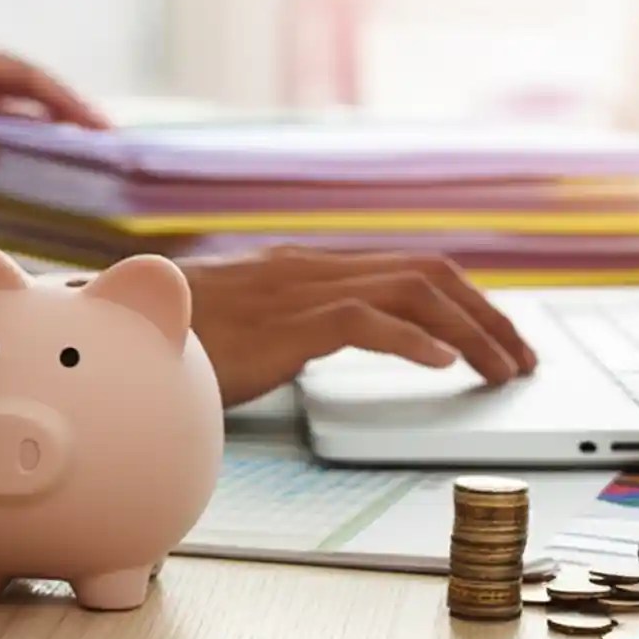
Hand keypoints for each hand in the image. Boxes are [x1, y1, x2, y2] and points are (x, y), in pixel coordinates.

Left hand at [0, 34, 108, 169]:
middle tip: (104, 139)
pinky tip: (38, 158)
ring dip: (45, 126)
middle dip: (65, 111)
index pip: (25, 76)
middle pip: (28, 87)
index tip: (96, 124)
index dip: (64, 100)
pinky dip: (19, 138)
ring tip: (82, 150)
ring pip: (14, 104)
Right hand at [175, 246, 537, 407]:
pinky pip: (361, 322)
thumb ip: (306, 320)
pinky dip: (410, 340)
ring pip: (411, 293)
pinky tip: (441, 363)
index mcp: (317, 268)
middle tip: (523, 360)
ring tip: (501, 370)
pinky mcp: (281, 323)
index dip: (470, 302)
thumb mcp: (259, 322)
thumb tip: (351, 333)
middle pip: (430, 275)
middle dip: (489, 315)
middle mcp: (318, 268)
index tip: (503, 338)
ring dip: (469, 332)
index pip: (414, 270)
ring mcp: (300, 290)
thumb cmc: (184, 335)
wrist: (114, 327)